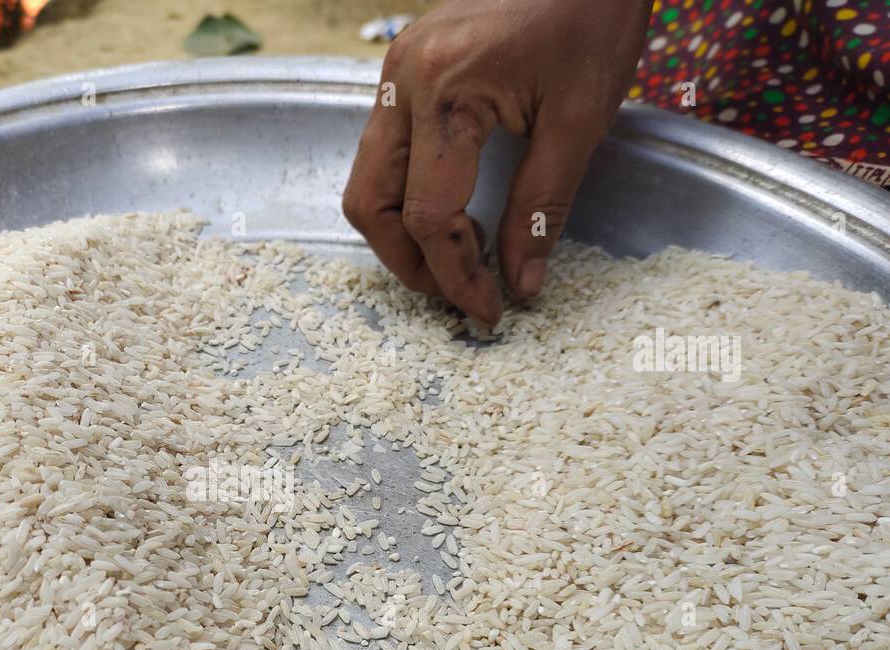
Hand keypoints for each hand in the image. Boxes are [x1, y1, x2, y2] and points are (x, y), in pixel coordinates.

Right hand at [341, 0, 652, 326]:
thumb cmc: (592, 15)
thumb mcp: (580, 119)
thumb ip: (542, 205)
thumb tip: (521, 282)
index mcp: (443, 92)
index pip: (429, 216)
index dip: (456, 275)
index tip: (489, 308)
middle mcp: (402, 83)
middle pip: (371, 204)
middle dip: (409, 262)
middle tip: (460, 290)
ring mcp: (396, 74)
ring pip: (369, 181)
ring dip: (403, 231)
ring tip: (459, 256)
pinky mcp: (405, 71)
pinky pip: (386, 151)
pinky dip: (410, 194)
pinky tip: (456, 208)